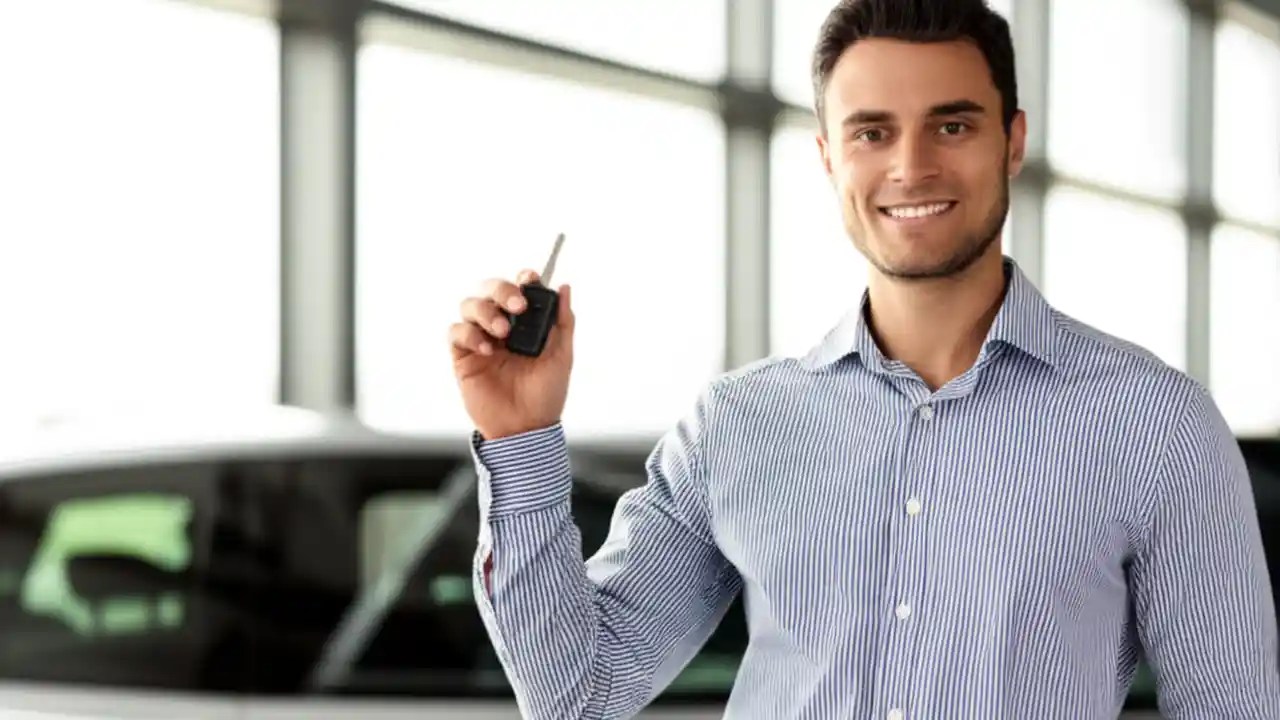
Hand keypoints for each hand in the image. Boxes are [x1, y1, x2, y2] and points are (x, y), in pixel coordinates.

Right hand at [450, 269, 574, 440]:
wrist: (526, 428)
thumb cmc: (545, 394)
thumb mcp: (562, 357)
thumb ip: (563, 322)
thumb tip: (564, 287)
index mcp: (525, 323)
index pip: (518, 289)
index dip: (522, 279)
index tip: (530, 279)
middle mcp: (501, 326)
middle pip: (490, 289)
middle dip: (502, 290)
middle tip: (517, 306)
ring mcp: (480, 339)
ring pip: (470, 305)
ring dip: (486, 312)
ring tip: (502, 332)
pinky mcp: (463, 357)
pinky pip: (456, 332)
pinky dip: (469, 334)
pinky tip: (487, 350)